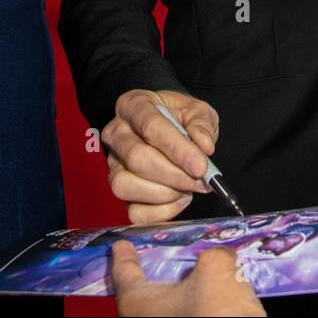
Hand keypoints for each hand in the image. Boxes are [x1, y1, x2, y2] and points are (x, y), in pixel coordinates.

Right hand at [102, 89, 219, 222]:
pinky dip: (161, 212)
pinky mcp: (119, 189)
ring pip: (126, 186)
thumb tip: (204, 147)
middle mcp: (116, 134)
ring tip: (188, 187)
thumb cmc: (178, 116)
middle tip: (201, 180)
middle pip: (136, 159)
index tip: (201, 166)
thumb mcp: (196, 110)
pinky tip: (179, 198)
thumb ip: (202, 124)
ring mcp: (113, 164)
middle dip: (174, 175)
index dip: (177, 149)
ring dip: (165, 193)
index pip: (150, 127)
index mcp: (133, 106)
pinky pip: (133, 211)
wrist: (166, 126)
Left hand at [111, 242, 264, 316]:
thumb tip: (221, 255)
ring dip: (187, 290)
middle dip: (160, 273)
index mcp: (136, 302)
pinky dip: (200, 305)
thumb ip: (213, 254)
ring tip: (206, 273)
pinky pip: (190, 315)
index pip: (124, 272)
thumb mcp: (215, 266)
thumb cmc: (213, 313)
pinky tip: (219, 297)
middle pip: (147, 291)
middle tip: (167, 255)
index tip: (121, 246)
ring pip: (171, 306)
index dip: (124, 255)